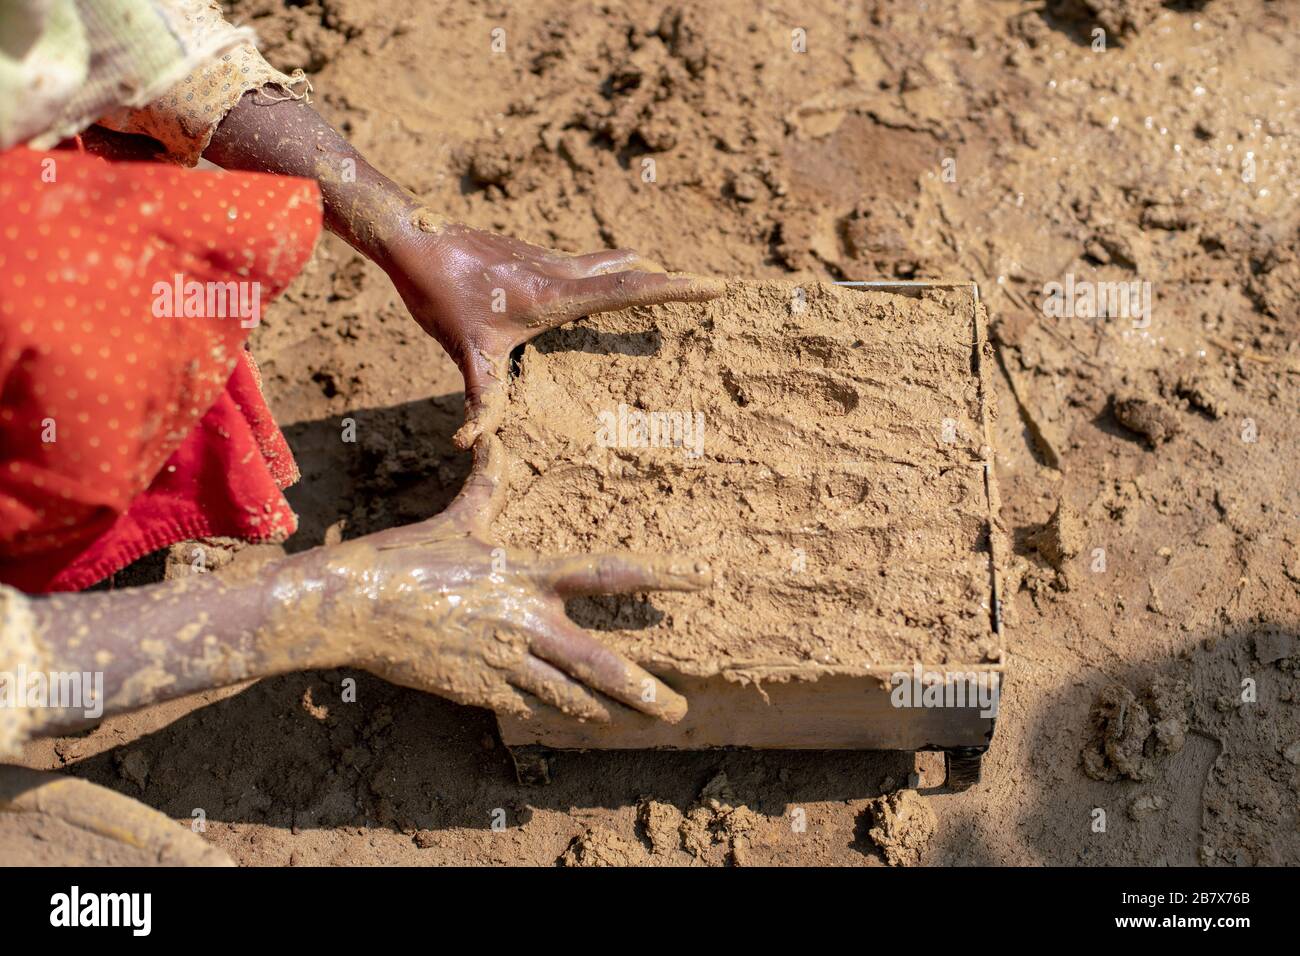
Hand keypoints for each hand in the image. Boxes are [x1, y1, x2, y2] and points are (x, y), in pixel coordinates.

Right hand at [331, 435, 708, 721]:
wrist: (350, 608)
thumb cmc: (403, 557)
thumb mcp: (455, 519)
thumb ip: (486, 485)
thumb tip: (491, 441)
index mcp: (527, 575)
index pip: (609, 573)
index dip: (662, 576)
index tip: (702, 579)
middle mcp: (524, 623)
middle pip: (599, 664)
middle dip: (642, 690)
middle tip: (680, 708)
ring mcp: (502, 663)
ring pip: (569, 698)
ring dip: (609, 713)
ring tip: (643, 723)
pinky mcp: (477, 691)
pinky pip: (529, 708)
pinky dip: (558, 716)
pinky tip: (583, 724)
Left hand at [383, 220, 722, 447]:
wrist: (413, 239)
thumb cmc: (440, 293)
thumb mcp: (465, 351)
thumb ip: (479, 398)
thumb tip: (471, 443)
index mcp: (556, 295)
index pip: (629, 288)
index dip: (674, 289)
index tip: (716, 285)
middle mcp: (560, 272)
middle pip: (629, 270)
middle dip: (668, 282)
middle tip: (706, 290)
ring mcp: (547, 262)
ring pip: (607, 263)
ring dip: (639, 273)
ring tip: (664, 286)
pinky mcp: (531, 259)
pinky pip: (582, 266)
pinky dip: (607, 274)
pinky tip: (595, 293)